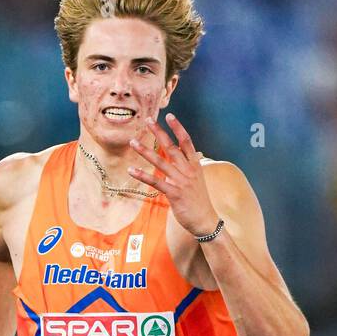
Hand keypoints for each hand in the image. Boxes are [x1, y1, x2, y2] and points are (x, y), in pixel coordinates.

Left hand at [127, 113, 218, 238]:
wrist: (205, 220)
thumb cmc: (199, 200)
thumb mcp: (198, 179)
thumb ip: (190, 166)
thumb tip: (188, 156)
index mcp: (194, 165)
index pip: (186, 141)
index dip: (178, 127)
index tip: (169, 115)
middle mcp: (188, 170)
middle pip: (171, 146)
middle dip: (158, 132)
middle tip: (147, 120)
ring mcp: (181, 181)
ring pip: (160, 162)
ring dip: (145, 151)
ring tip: (133, 142)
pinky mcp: (174, 193)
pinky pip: (155, 182)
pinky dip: (142, 175)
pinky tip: (131, 170)